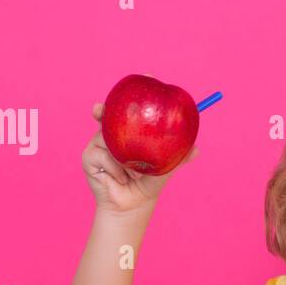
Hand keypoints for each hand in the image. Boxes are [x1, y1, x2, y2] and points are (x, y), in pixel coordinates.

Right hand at [82, 96, 198, 215]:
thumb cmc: (147, 185)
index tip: (145, 77)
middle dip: (104, 109)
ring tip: (132, 172)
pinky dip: (115, 168)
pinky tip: (120, 178)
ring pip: (106, 138)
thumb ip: (178, 158)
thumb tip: (196, 149)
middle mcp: (111, 135)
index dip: (133, 92)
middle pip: (107, 116)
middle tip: (102, 108)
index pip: (127, 109)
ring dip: (121, 156)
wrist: (132, 206)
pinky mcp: (88, 158)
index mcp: (128, 133)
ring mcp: (98, 145)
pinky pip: (101, 155)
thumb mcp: (165, 169)